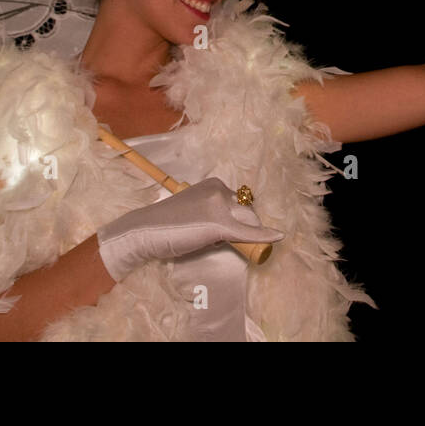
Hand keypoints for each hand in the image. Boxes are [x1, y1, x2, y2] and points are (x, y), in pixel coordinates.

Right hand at [96, 178, 282, 281]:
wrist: (145, 232)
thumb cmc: (166, 225)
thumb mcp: (193, 210)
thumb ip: (213, 213)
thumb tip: (234, 229)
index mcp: (214, 184)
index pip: (238, 203)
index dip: (237, 220)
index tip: (225, 231)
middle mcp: (220, 190)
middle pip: (246, 211)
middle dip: (243, 227)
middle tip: (220, 240)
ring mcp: (220, 206)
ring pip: (246, 222)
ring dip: (241, 235)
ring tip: (207, 240)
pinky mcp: (220, 225)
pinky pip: (247, 232)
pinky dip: (264, 236)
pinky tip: (279, 237)